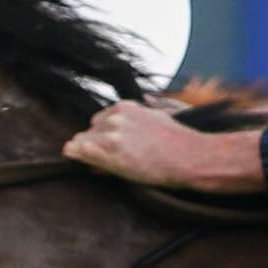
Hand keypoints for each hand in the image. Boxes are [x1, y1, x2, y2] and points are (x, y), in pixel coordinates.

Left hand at [64, 99, 267, 193]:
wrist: (191, 158)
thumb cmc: (179, 141)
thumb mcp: (159, 117)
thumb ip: (141, 113)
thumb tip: (138, 105)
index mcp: (125, 107)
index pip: (99, 120)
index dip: (104, 134)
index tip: (114, 144)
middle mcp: (115, 118)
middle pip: (90, 131)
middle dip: (97, 143)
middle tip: (115, 156)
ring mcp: (110, 135)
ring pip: (82, 142)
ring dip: (90, 153)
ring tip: (111, 162)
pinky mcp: (108, 153)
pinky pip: (76, 151)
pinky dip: (76, 155)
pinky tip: (82, 159)